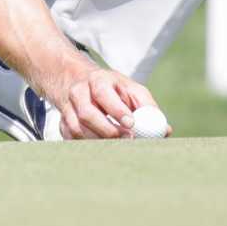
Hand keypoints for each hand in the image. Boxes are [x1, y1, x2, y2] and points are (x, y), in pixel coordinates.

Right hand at [41, 61, 161, 140]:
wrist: (75, 81)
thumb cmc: (111, 89)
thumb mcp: (131, 89)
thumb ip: (147, 108)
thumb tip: (164, 130)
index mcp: (98, 80)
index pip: (104, 93)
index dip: (117, 109)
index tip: (131, 123)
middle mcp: (78, 92)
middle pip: (87, 113)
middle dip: (107, 130)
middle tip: (126, 140)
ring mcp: (67, 108)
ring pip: (77, 129)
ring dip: (98, 140)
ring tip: (116, 146)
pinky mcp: (62, 123)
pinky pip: (71, 139)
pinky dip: (87, 145)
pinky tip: (100, 145)